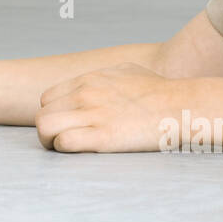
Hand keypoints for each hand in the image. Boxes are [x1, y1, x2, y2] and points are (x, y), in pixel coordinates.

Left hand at [35, 62, 168, 152]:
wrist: (180, 105)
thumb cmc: (158, 91)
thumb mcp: (126, 71)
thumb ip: (104, 76)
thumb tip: (96, 83)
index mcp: (88, 80)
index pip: (47, 98)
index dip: (53, 114)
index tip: (66, 125)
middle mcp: (85, 94)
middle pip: (42, 114)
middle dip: (48, 131)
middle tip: (61, 141)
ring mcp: (93, 114)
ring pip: (45, 128)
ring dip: (50, 142)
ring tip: (65, 148)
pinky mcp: (103, 136)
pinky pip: (64, 142)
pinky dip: (65, 149)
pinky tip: (80, 150)